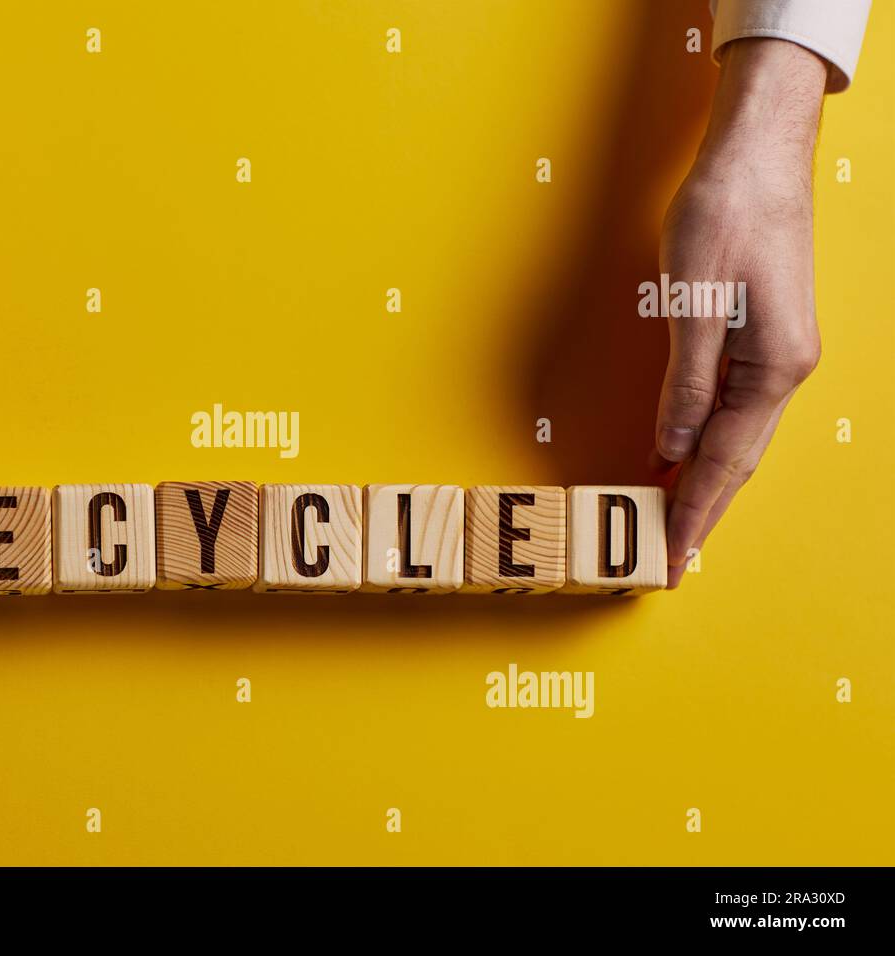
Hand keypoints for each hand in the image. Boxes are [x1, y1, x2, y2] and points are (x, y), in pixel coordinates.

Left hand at [655, 39, 825, 588]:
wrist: (756, 152)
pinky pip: (728, 406)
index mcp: (773, 367)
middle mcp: (782, 368)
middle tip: (666, 562)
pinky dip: (703, 439)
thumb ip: (685, 382)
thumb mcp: (692, 303)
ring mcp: (775, 352)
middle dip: (700, 511)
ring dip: (702, 481)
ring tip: (670, 523)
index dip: (694, 512)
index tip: (670, 559)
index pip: (724, 460)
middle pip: (734, 458)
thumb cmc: (726, 214)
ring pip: (732, 436)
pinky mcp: (759, 335)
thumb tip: (671, 446)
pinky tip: (681, 457)